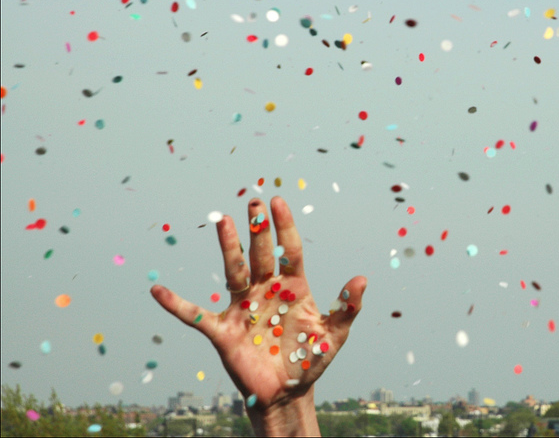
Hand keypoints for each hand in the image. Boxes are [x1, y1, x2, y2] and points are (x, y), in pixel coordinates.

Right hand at [151, 196, 365, 435]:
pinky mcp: (223, 331)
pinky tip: (157, 291)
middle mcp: (266, 291)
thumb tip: (362, 278)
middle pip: (260, 254)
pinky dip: (176, 305)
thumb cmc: (309, 360)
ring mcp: (243, 308)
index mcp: (293, 288)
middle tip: (254, 202)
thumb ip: (347, 308)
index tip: (279, 202)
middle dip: (257, 229)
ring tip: (223, 221)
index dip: (284, 228)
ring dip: (228, 248)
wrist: (287, 394)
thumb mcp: (333, 336)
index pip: (289, 251)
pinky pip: (195, 317)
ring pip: (233, 272)